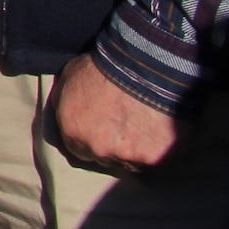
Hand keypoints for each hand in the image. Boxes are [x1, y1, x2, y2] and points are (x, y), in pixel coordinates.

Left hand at [49, 54, 179, 173]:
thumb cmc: (104, 66)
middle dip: (113, 145)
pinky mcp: (158, 158)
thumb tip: (65, 113)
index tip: (103, 128)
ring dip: (138, 148)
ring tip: (146, 124)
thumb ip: (64, 103)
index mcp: (73, 131)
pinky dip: (161, 148)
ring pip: (133, 161)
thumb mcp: (69, 78)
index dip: (92, 139)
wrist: (143, 66)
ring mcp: (129, 156)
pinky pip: (159, 160)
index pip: (79, 150)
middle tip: (126, 124)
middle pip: (106, 158)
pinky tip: (163, 129)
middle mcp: (98, 149)